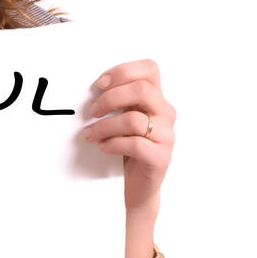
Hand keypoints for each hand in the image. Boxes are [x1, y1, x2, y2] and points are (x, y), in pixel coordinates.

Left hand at [81, 58, 174, 215]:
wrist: (140, 188)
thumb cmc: (128, 151)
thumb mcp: (123, 121)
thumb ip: (118, 103)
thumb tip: (93, 91)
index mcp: (157, 100)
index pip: (150, 69)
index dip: (124, 71)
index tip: (100, 84)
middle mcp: (166, 114)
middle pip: (142, 90)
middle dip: (110, 99)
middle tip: (92, 111)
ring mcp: (166, 136)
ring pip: (134, 120)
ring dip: (105, 126)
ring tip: (90, 134)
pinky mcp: (161, 157)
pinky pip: (134, 144)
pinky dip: (112, 144)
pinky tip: (102, 147)